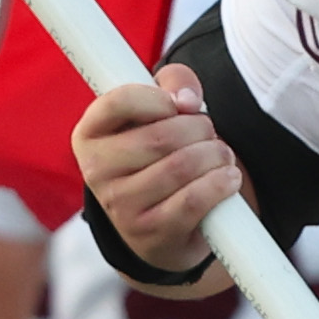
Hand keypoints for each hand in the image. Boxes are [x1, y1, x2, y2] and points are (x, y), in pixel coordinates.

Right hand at [73, 64, 242, 281]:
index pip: (119, 102)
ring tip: (221, 155)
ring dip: (216, 155)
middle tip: (209, 133)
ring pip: (180, 167)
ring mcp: (120, 207)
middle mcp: (96, 172)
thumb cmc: (160, 156)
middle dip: (200, 129)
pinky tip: (228, 178)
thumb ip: (174, 84)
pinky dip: (221, 184)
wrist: (164, 225)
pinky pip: (193, 201)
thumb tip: (187, 101)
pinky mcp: (150, 234)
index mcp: (90, 134)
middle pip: (160, 136)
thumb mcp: (161, 112)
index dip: (160, 98)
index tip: (179, 106)